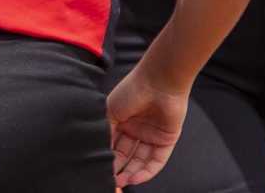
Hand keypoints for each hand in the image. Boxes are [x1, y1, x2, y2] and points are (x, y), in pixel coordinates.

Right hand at [107, 66, 188, 187]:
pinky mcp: (166, 140)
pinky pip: (157, 160)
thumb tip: (98, 154)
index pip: (113, 145)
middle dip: (119, 169)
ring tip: (122, 182)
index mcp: (121, 121)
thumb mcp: (110, 112)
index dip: (108, 158)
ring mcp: (152, 135)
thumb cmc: (131, 90)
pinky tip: (136, 178)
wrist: (158, 81)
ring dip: (132, 173)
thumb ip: (105, 133)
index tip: (100, 170)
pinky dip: (147, 171)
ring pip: (141, 161)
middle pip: (127, 155)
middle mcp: (136, 129)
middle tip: (111, 181)